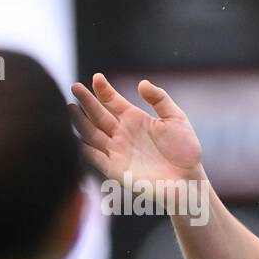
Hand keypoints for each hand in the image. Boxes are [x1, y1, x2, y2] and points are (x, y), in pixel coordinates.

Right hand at [69, 73, 203, 194]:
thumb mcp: (176, 119)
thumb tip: (142, 83)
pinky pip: (93, 157)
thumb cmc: (185, 151)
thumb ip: (160, 99)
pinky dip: (82, 148)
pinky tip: (74, 136)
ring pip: (91, 133)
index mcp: (134, 119)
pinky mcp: (114, 169)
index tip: (97, 77)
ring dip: (80, 121)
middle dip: (86, 101)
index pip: (112, 101)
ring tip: (70, 106)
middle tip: (75, 87)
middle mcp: (122, 133)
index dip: (103, 90)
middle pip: (98, 114)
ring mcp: (116, 151)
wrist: (188, 180)